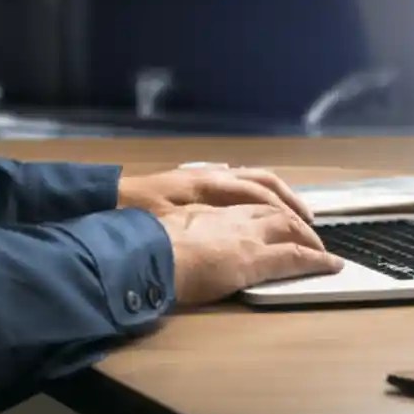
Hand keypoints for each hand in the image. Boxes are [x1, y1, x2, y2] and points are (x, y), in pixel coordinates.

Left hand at [119, 167, 312, 221]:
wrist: (102, 201)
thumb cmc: (134, 214)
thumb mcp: (170, 221)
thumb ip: (208, 220)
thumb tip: (242, 221)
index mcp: (210, 182)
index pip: (262, 193)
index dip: (290, 215)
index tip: (310, 238)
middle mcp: (212, 174)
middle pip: (264, 182)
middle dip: (291, 202)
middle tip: (312, 226)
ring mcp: (204, 176)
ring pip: (252, 179)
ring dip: (278, 196)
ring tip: (295, 215)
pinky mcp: (194, 183)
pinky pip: (236, 182)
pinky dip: (257, 192)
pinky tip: (260, 205)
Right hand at [158, 204, 343, 305]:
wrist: (148, 254)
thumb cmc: (147, 245)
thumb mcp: (162, 227)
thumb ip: (179, 226)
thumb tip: (179, 232)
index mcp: (209, 210)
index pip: (248, 207)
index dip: (267, 213)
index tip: (275, 221)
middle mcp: (233, 217)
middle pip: (274, 212)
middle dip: (294, 221)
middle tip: (308, 234)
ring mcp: (246, 236)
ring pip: (290, 228)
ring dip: (309, 238)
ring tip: (322, 251)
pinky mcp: (255, 259)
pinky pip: (295, 256)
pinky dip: (317, 260)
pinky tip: (331, 265)